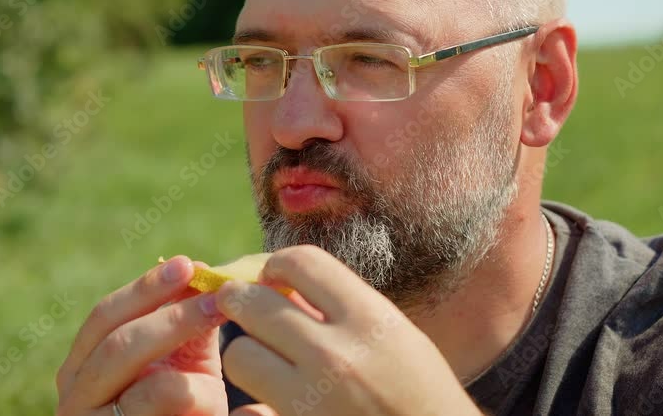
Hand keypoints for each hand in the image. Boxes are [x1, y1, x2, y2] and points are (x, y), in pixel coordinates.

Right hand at [56, 256, 227, 415]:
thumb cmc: (184, 413)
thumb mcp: (184, 363)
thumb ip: (187, 322)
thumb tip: (201, 270)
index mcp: (83, 364)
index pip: (106, 316)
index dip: (146, 288)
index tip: (190, 265)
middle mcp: (75, 395)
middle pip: (116, 342)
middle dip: (170, 314)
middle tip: (215, 295)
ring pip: (134, 379)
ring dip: (182, 347)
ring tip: (221, 324)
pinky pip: (153, 410)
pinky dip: (190, 397)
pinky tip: (214, 394)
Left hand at [215, 245, 482, 415]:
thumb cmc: (424, 397)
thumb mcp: (399, 340)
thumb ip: (346, 310)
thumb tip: (285, 286)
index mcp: (370, 321)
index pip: (301, 262)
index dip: (277, 264)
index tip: (273, 277)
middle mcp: (337, 356)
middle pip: (253, 304)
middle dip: (240, 301)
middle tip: (241, 306)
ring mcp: (313, 401)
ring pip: (239, 354)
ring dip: (246, 354)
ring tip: (263, 362)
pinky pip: (245, 411)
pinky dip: (251, 410)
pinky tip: (267, 407)